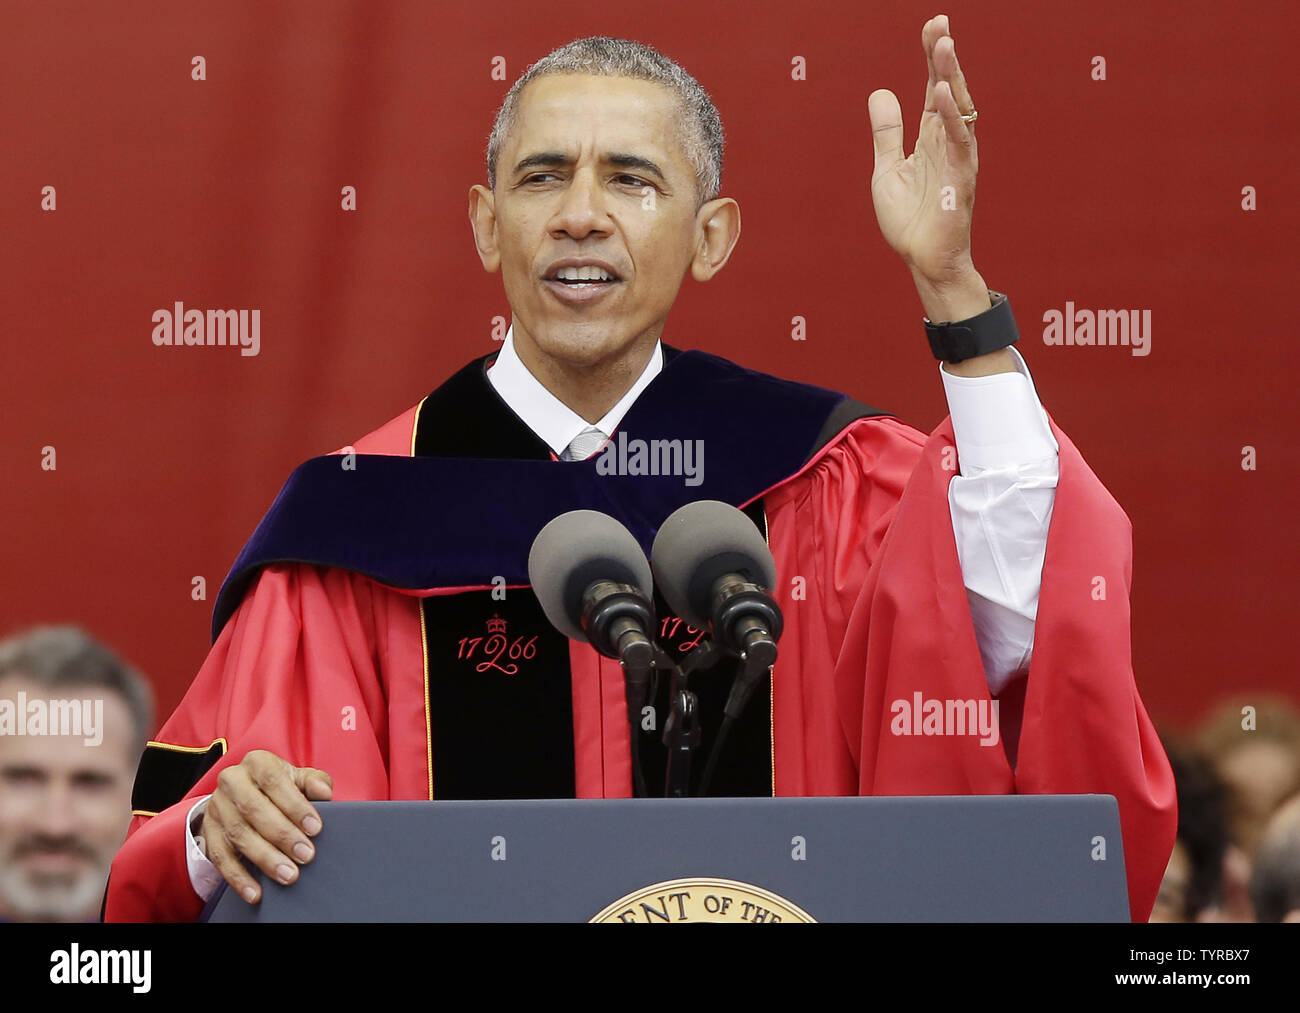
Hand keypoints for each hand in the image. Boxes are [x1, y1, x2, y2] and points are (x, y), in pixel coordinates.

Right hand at [199, 749, 332, 904]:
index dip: (295, 805)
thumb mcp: (297, 777)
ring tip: (288, 875)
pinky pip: (221, 858)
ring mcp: (217, 807)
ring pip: (239, 834)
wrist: (242, 793)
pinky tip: (256, 893)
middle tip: (305, 856)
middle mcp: (232, 781)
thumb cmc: (279, 786)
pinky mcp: (208, 831)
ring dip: (265, 858)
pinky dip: (239, 878)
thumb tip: (325, 792)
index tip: (316, 828)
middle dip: (282, 835)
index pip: (274, 780)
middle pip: (254, 809)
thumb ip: (313, 782)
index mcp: (256, 762)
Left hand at [869, 14, 983, 298]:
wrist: (924, 260)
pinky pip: (958, 143)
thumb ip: (886, 134)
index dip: (932, 58)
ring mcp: (957, 158)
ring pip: (959, 109)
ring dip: (951, 77)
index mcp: (931, 138)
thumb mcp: (887, 171)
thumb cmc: (910, 219)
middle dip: (945, 57)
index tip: (933, 26)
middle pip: (949, 90)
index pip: (934, 88)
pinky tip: (942, 94)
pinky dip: (952, 118)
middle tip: (940, 24)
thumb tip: (880, 92)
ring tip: (944, 46)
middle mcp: (948, 142)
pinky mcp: (960, 179)